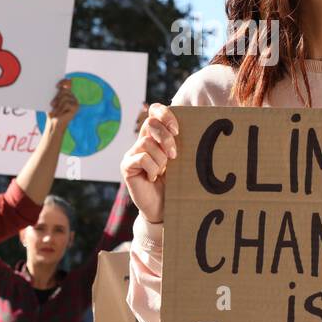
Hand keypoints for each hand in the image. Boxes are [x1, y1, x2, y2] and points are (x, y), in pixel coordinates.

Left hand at [44, 78, 79, 128]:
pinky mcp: (76, 107)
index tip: (56, 86)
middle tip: (52, 104)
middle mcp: (72, 96)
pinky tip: (60, 114)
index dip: (63, 81)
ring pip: (64, 97)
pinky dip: (61, 108)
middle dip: (56, 97)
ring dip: (58, 104)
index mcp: (67, 93)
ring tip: (55, 111)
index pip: (68, 82)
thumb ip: (55, 93)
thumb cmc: (52, 112)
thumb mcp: (52, 101)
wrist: (54, 123)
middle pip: (64, 90)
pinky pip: (66, 103)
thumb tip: (54, 87)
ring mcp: (75, 101)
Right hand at [120, 103, 178, 224]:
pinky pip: (141, 158)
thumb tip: (195, 126)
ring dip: (161, 159)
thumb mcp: (180, 160)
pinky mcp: (127, 166)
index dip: (165, 114)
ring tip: (163, 173)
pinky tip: (153, 178)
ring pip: (147, 143)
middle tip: (174, 155)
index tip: (177, 130)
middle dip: (166, 138)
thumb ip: (179, 144)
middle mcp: (141, 142)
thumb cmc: (174, 184)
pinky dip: (152, 169)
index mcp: (155, 136)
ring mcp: (132, 154)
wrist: (163, 209)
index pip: (155, 112)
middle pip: (151, 123)